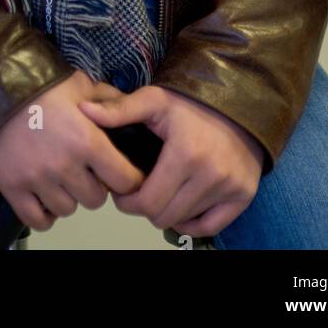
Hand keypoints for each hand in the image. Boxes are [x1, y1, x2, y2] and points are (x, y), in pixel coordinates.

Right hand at [0, 69, 146, 231]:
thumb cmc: (41, 84)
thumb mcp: (80, 84)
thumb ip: (109, 99)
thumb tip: (133, 109)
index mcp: (87, 140)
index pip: (124, 180)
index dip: (127, 177)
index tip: (121, 172)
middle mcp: (65, 166)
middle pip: (96, 200)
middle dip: (94, 185)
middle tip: (85, 169)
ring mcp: (38, 180)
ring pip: (68, 210)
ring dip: (68, 197)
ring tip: (61, 177)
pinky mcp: (13, 189)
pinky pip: (39, 220)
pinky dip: (45, 213)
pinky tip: (45, 195)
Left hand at [78, 85, 263, 236]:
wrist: (238, 103)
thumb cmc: (192, 104)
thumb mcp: (155, 100)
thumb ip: (120, 110)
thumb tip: (84, 111)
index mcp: (185, 153)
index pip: (147, 201)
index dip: (127, 200)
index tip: (123, 190)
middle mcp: (210, 175)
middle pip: (162, 215)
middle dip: (144, 206)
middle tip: (140, 191)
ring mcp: (230, 188)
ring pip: (183, 221)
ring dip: (167, 211)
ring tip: (160, 191)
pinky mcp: (243, 196)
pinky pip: (210, 227)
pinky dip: (192, 222)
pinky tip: (182, 205)